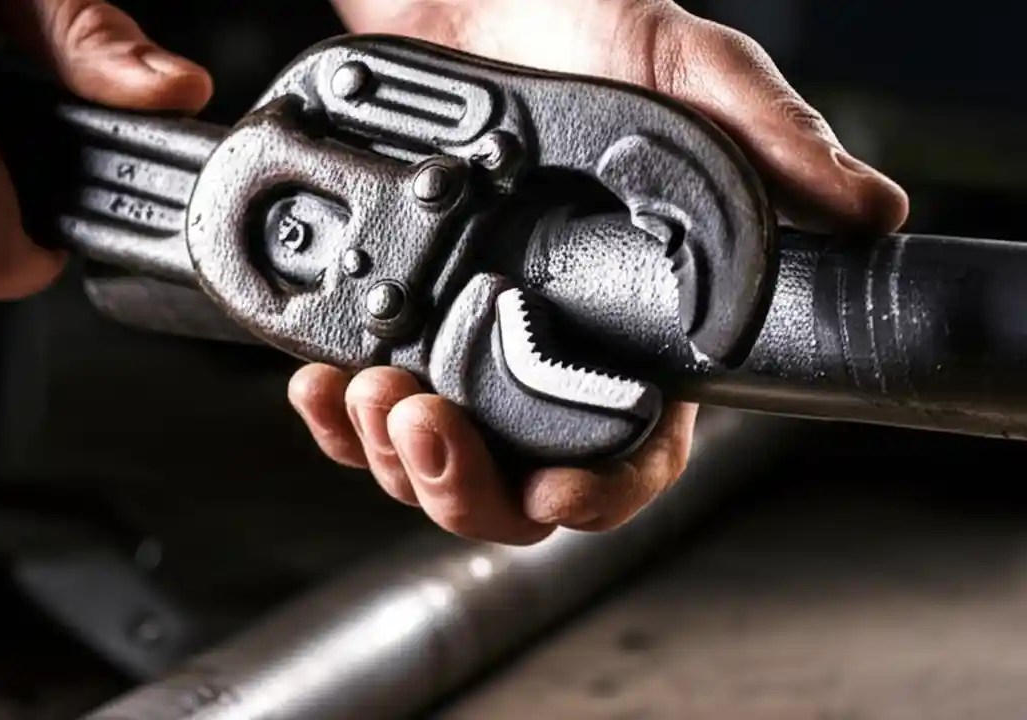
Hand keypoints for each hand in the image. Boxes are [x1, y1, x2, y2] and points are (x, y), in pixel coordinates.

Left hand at [290, 0, 909, 544]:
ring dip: (391, 455)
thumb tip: (868, 211)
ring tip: (377, 396)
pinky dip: (333, 415)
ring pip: (427, 462)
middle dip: (462, 485)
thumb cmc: (579, 28)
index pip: (633, 449)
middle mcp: (542, 348)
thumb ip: (764, 140)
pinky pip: (358, 404)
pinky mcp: (390, 317)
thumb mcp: (683, 72)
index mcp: (630, 325)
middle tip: (430, 427)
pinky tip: (322, 384)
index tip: (558, 489)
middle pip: (509, 485)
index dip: (602, 491)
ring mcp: (458, 340)